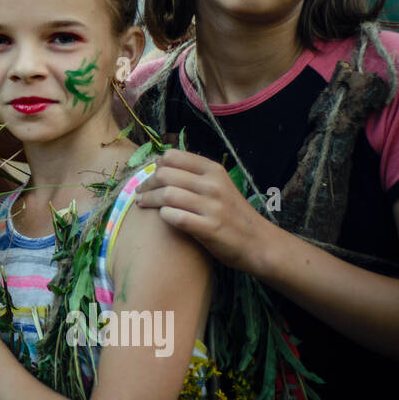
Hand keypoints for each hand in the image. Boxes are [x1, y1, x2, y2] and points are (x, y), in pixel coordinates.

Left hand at [133, 148, 273, 272]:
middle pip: (165, 174)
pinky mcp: (209, 228)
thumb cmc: (233, 214)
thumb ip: (194, 175)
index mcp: (214, 170)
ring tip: (141, 204)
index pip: (173, 156)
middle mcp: (213, 185)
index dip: (156, 165)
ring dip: (149, 199)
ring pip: (167, 195)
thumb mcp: (219, 186)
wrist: (258, 243)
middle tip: (140, 192)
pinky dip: (163, 216)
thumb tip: (160, 163)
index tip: (150, 175)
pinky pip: (175, 217)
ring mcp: (212, 206)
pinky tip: (162, 217)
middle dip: (146, 183)